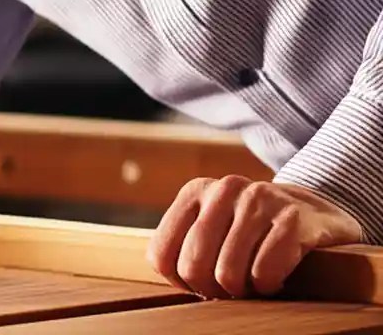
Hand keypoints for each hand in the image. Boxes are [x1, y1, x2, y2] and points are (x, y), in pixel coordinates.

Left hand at [147, 175, 362, 298]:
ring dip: (242, 290)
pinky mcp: (293, 217)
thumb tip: (175, 277)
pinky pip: (264, 272)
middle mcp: (224, 189)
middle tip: (230, 288)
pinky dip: (269, 285)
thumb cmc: (254, 232)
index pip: (161, 255)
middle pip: (192, 267)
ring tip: (254, 280)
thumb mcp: (212, 228)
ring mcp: (260, 199)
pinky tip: (277, 276)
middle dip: (211, 289)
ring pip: (227, 273)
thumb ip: (184, 246)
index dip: (181, 281)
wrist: (317, 214)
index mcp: (195, 191)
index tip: (201, 282)